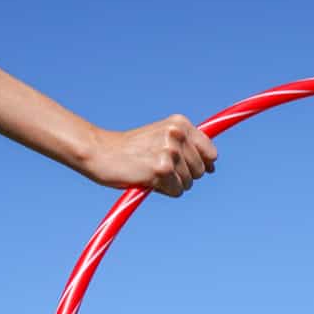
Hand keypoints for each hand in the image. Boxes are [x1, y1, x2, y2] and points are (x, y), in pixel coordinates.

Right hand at [81, 114, 216, 196]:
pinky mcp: (161, 169)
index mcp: (180, 123)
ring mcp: (170, 151)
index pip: (211, 153)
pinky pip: (177, 191)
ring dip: (172, 183)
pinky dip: (164, 190)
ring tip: (151, 171)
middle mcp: (177, 134)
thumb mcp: (162, 138)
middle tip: (158, 167)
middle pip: (201, 171)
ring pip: (189, 183)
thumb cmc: (132, 149)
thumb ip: (188, 147)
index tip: (183, 164)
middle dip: (184, 174)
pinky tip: (148, 179)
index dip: (201, 164)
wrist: (100, 152)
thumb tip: (213, 167)